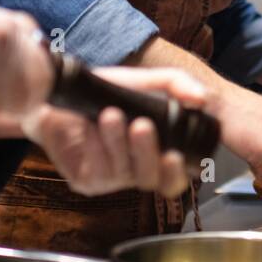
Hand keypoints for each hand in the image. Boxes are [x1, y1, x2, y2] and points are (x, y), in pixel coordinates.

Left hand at [22, 67, 206, 196]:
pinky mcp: (85, 180)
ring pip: (123, 172)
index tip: (176, 155)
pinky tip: (90, 127)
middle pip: (151, 179)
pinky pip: (97, 172)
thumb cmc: (106, 92)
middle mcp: (135, 170)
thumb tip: (201, 99)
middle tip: (141, 125)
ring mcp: (110, 178)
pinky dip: (96, 148)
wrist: (60, 94)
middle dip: (147, 152)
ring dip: (118, 142)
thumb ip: (177, 85)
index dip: (177, 173)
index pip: (173, 179)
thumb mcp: (145, 81)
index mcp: (154, 154)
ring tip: (110, 115)